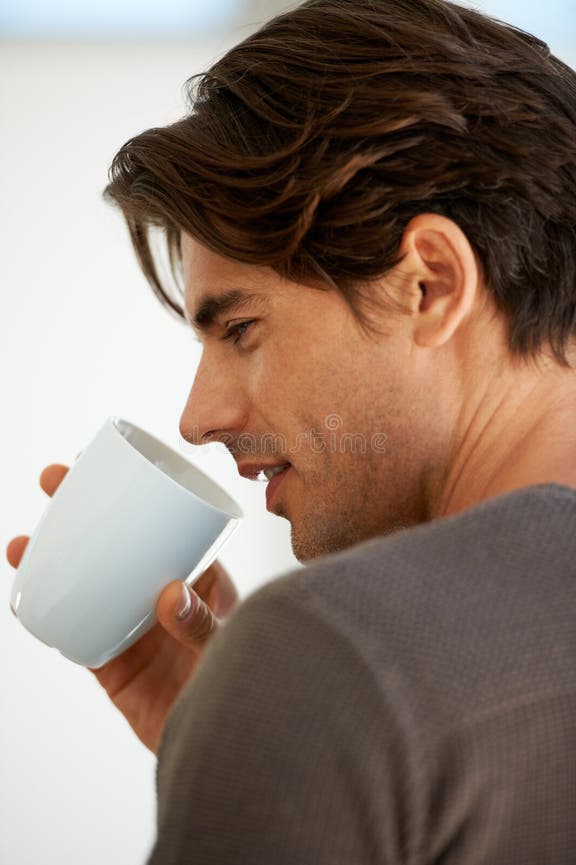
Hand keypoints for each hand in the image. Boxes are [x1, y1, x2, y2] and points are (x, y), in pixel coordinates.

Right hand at [6, 459, 239, 754]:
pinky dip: (48, 617)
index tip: (104, 463)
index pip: (163, 522)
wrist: (230, 742)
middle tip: (52, 481)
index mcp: (197, 575)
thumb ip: (205, 622)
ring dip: (53, 559)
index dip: (133, 492)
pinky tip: (23, 597)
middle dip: (81, 510)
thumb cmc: (244, 681)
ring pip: (87, 584)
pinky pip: (75, 634)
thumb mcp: (232, 640)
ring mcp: (133, 628)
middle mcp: (159, 595)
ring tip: (23, 542)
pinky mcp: (113, 664)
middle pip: (116, 544)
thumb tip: (169, 596)